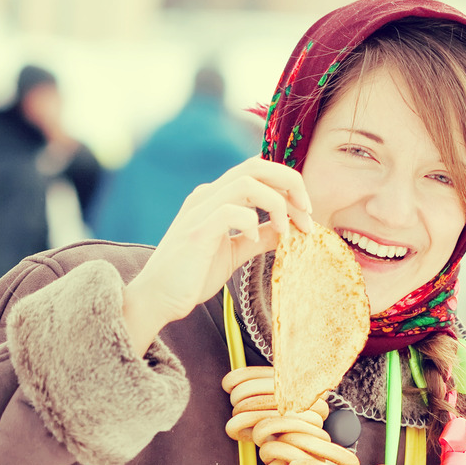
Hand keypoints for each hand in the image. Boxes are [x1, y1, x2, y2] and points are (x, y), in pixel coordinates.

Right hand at [122, 157, 312, 353]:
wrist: (158, 298)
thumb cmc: (192, 276)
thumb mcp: (235, 252)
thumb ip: (259, 237)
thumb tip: (288, 229)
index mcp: (217, 197)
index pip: (259, 172)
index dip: (289, 186)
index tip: (306, 214)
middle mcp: (208, 195)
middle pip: (257, 166)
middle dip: (290, 184)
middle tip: (307, 214)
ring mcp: (200, 210)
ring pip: (247, 182)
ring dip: (277, 204)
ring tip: (287, 231)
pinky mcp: (197, 230)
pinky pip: (231, 210)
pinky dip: (251, 222)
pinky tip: (254, 239)